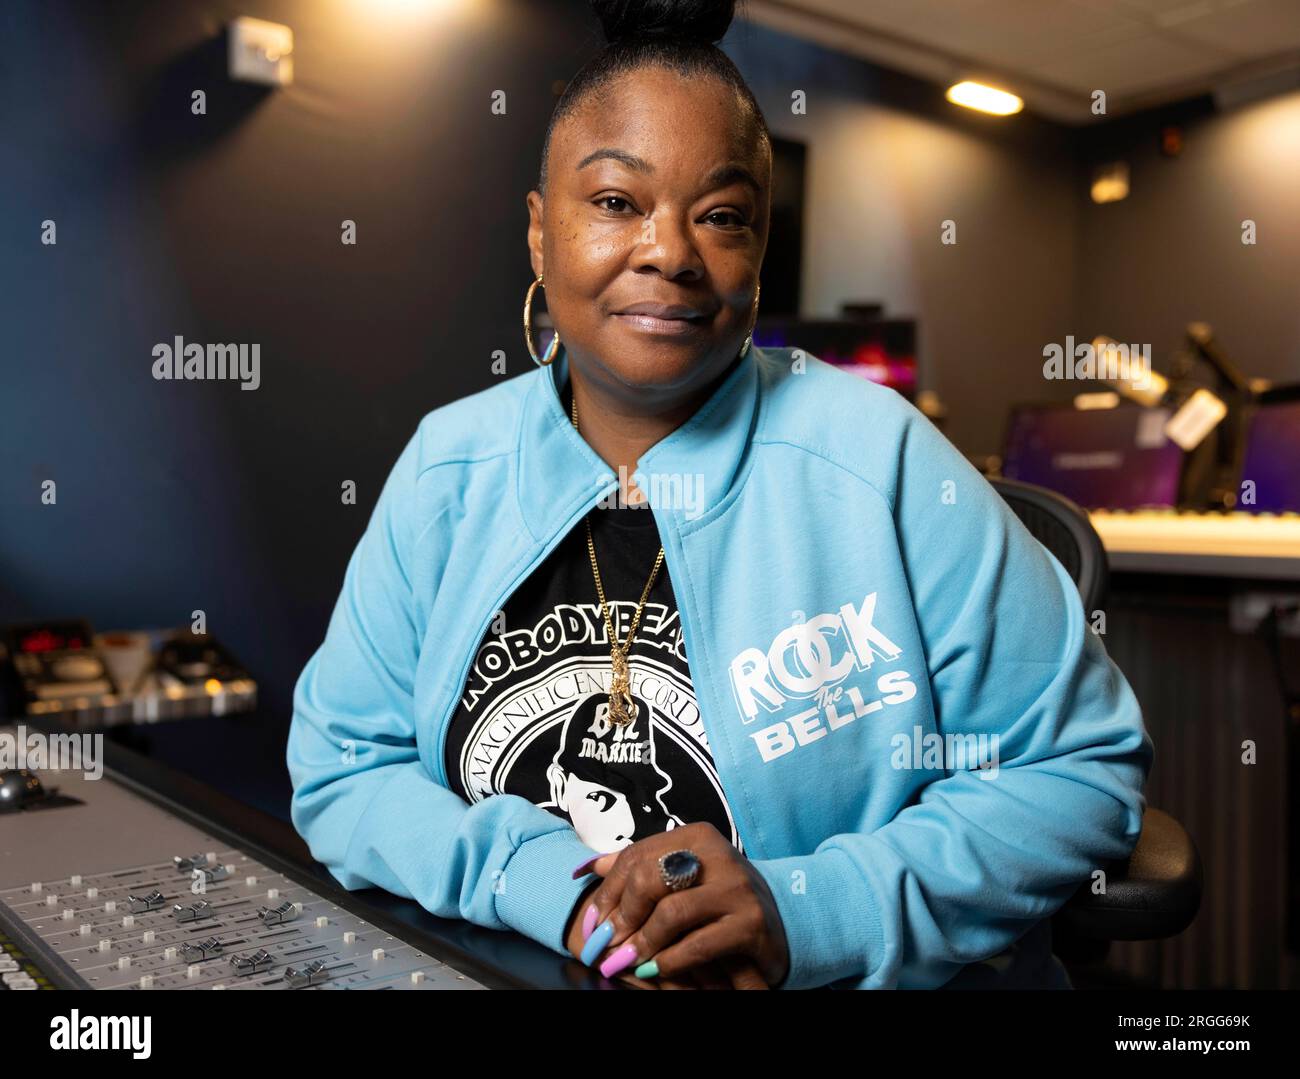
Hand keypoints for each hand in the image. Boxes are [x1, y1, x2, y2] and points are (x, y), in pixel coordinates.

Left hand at [566, 823, 788, 986]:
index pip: (638, 856)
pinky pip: (697, 944)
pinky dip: (669, 960)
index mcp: (696, 836)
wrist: (782, 921)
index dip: (608, 892)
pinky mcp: (750, 922)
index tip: (591, 921)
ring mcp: (736, 888)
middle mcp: (717, 854)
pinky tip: (655, 968)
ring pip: (671, 913)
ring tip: (624, 960)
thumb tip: (588, 867)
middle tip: (604, 943)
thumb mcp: (683, 876)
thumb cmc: (720, 899)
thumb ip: (640, 868)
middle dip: (621, 916)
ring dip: (641, 942)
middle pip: (650, 879)